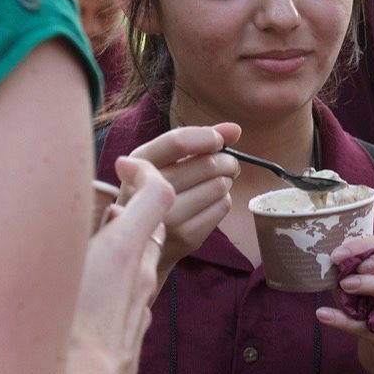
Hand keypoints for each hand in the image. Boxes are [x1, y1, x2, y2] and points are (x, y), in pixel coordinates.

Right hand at [77, 157, 178, 373]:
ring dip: (118, 249)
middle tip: (95, 209)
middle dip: (124, 212)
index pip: (155, 192)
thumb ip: (66, 232)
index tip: (126, 165)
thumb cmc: (61, 338)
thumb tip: (64, 206)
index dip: (144, 171)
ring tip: (83, 250)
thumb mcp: (59, 269)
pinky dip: (114, 282)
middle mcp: (140, 274)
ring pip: (136, 261)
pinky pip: (129, 293)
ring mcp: (141, 304)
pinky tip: (86, 293)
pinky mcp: (135, 330)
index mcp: (121, 252)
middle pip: (144, 227)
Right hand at [113, 123, 237, 282]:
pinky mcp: (187, 238)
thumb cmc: (153, 192)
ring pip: (220, 186)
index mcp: (138, 164)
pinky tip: (209, 202)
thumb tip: (235, 129)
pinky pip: (223, 207)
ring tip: (216, 182)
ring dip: (225, 180)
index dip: (205, 137)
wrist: (139, 243)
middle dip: (227, 160)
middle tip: (228, 163)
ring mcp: (168, 218)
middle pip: (207, 165)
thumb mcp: (161, 162)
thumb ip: (196, 139)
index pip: (177, 142)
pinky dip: (223, 200)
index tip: (218, 140)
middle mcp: (149, 192)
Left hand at [318, 236, 373, 369]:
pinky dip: (344, 321)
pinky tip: (323, 314)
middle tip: (356, 268)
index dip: (369, 245)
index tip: (339, 253)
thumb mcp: (366, 288)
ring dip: (373, 284)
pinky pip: (371, 328)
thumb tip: (327, 259)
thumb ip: (351, 272)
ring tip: (345, 286)